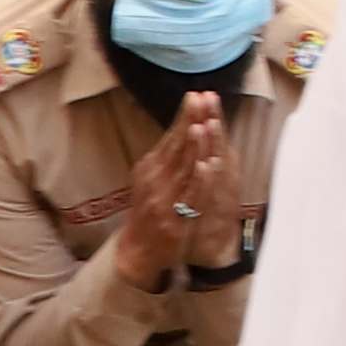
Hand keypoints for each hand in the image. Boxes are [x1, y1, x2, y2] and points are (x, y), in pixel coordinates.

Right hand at [107, 90, 239, 284]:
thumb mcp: (150, 178)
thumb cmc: (148, 210)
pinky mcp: (177, 219)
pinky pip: (191, 196)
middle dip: (190, 122)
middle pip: (177, 148)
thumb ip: (165, 156)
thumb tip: (183, 126)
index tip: (195, 95)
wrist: (137, 250)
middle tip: (201, 99)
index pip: (170, 137)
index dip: (183, 117)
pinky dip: (200, 180)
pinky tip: (208, 165)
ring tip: (204, 125)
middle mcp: (155, 181)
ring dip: (195, 147)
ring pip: (184, 169)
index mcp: (149, 168)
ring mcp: (165, 200)